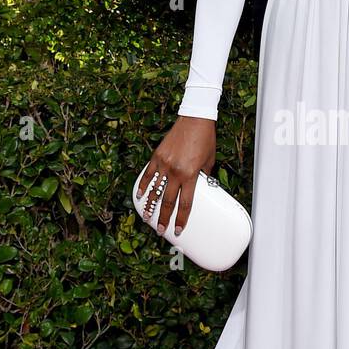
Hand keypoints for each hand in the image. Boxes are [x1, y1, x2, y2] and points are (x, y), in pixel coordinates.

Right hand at [136, 116, 216, 235]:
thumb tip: (201, 188)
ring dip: (150, 206)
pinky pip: (148, 174)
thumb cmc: (205, 140)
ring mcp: (164, 164)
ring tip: (146, 217)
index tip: (177, 229)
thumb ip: (203, 177)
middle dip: (164, 218)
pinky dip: (143, 185)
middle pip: (168, 201)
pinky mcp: (157, 156)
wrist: (195, 119)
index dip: (181, 218)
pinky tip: (139, 195)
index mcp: (190, 175)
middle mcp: (176, 171)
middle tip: (160, 229)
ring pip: (154, 190)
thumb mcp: (209, 162)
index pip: (185, 203)